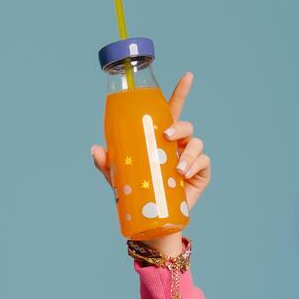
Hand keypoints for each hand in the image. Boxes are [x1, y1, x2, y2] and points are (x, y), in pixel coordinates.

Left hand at [90, 71, 210, 257]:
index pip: (172, 111)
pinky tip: (184, 174)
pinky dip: (195, 166)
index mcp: (161, 139)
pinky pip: (203, 162)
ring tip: (177, 169)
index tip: (188, 75)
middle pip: (184, 125)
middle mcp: (178, 145)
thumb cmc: (136, 194)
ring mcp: (191, 158)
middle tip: (166, 136)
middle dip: (179, 127)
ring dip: (188, 153)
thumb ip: (107, 163)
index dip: (181, 92)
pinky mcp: (201, 173)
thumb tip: (95, 149)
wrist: (151, 223)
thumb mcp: (118, 178)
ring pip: (196, 143)